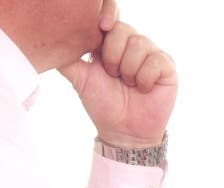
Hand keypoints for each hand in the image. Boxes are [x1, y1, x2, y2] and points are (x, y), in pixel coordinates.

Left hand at [58, 21, 177, 146]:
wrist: (124, 131)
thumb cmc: (104, 105)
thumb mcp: (80, 78)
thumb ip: (68, 57)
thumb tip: (55, 39)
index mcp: (110, 44)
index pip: (110, 20)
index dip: (105, 18)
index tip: (101, 26)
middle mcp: (132, 45)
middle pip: (123, 29)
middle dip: (112, 55)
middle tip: (113, 75)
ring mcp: (151, 54)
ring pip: (139, 43)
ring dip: (129, 70)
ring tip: (129, 84)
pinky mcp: (167, 67)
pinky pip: (155, 60)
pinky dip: (145, 78)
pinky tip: (144, 89)